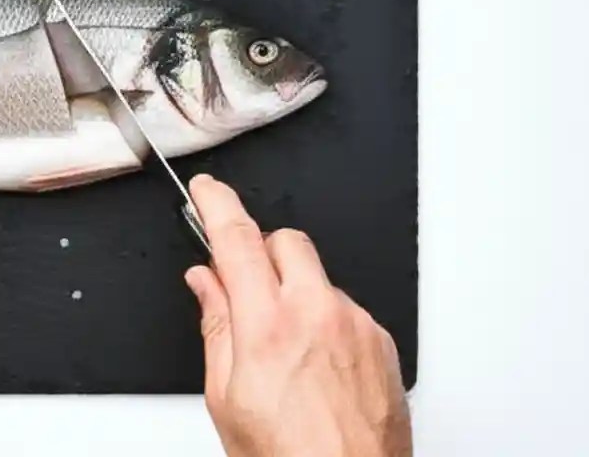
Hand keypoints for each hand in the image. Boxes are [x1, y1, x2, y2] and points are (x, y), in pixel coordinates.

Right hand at [184, 175, 411, 456]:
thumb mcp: (225, 398)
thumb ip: (216, 326)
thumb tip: (207, 283)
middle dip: (260, 252)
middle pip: (286, 241)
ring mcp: (356, 326)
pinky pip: (346, 308)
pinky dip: (325, 321)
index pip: (237, 239)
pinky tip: (315, 366)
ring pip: (318, 277)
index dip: (217, 204)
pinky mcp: (381, 343)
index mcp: (268, 327)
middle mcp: (318, 315)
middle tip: (243, 287)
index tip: (206, 190)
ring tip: (283, 349)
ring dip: (294, 292)